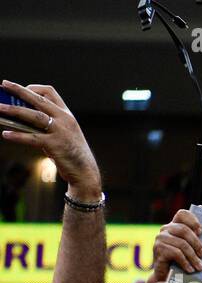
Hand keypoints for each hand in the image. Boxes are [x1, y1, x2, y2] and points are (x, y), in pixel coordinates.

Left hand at [0, 81, 99, 199]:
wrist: (86, 172)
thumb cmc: (71, 154)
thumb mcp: (62, 134)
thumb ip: (45, 125)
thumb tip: (20, 120)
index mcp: (66, 115)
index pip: (49, 92)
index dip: (33, 88)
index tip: (19, 89)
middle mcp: (65, 119)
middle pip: (38, 99)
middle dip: (19, 90)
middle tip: (3, 85)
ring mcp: (61, 131)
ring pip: (33, 116)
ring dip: (14, 111)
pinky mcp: (56, 145)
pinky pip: (32, 138)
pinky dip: (18, 136)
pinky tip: (6, 134)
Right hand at [150, 209, 201, 281]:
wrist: (167, 277)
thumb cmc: (184, 262)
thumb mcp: (193, 251)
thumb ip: (201, 243)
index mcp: (176, 226)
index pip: (182, 214)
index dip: (193, 220)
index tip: (201, 231)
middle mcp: (166, 229)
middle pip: (184, 230)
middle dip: (197, 243)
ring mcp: (160, 238)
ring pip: (181, 244)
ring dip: (193, 257)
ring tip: (200, 267)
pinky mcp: (158, 249)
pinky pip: (175, 253)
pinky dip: (185, 262)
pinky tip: (190, 270)